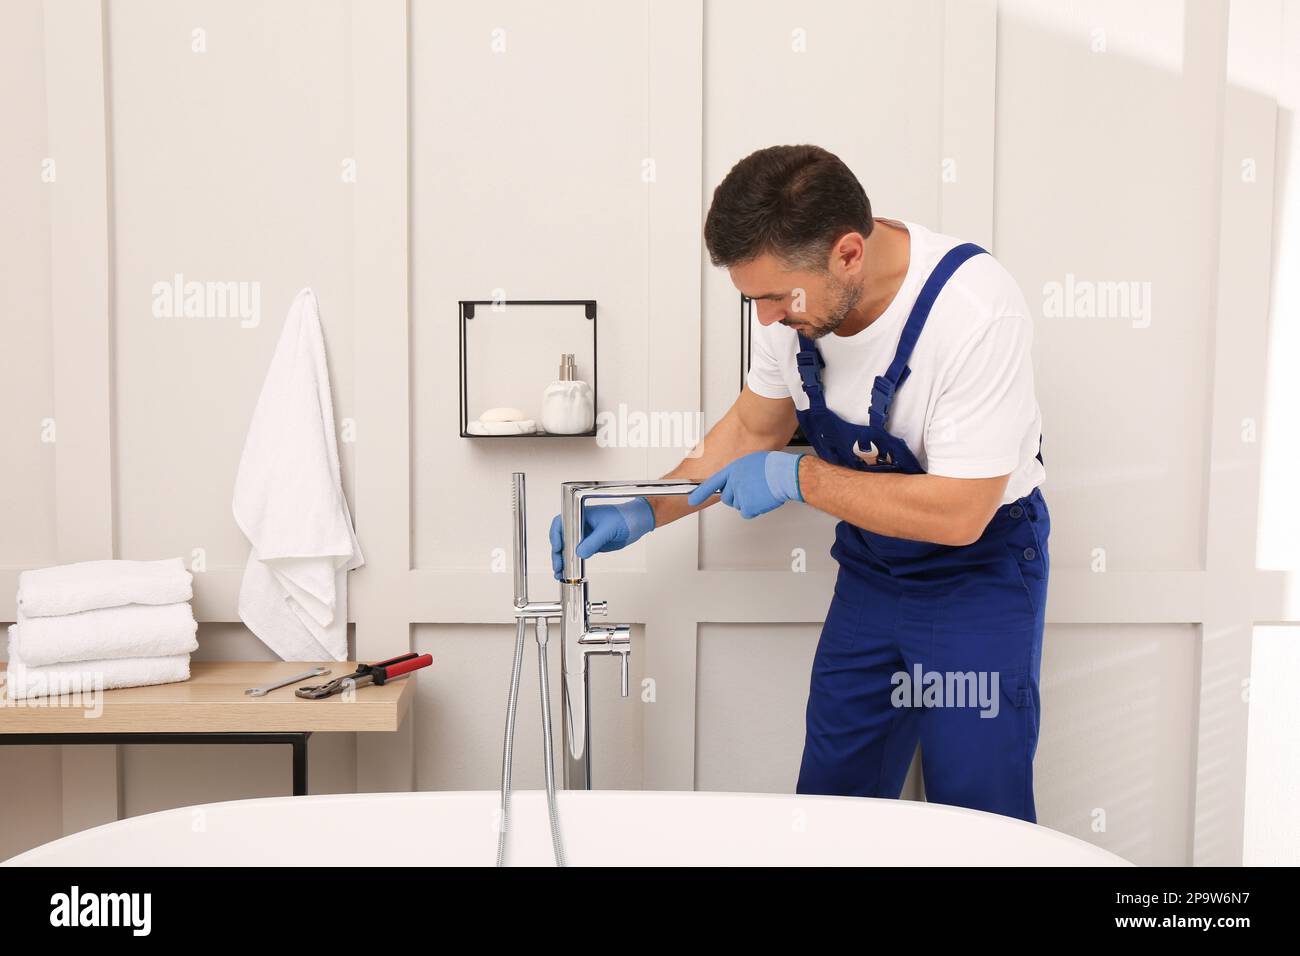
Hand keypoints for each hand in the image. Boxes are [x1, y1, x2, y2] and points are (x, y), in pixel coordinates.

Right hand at [550, 497, 655, 578]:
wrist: (637, 522)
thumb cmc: (624, 517)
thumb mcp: (608, 529)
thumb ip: (594, 542)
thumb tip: (580, 554)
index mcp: (580, 514)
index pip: (560, 523)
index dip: (555, 536)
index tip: (557, 548)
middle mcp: (580, 525)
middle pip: (561, 538)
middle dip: (557, 553)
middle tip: (558, 566)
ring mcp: (585, 535)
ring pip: (567, 548)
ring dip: (562, 560)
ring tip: (560, 573)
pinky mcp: (590, 545)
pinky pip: (577, 554)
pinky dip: (572, 562)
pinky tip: (568, 571)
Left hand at [687, 451, 805, 518]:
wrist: (785, 474)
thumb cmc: (772, 466)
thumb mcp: (751, 461)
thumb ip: (739, 471)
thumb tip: (738, 479)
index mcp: (733, 470)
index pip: (712, 483)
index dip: (700, 493)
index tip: (692, 499)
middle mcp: (733, 483)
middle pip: (727, 497)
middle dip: (735, 496)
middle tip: (750, 490)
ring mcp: (740, 495)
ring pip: (738, 505)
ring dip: (747, 502)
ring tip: (760, 491)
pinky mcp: (748, 506)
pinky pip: (746, 513)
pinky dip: (754, 509)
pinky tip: (762, 499)